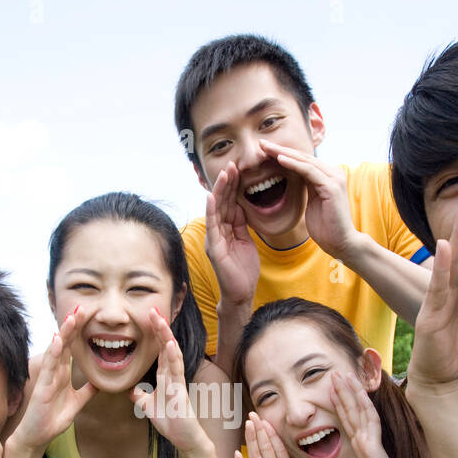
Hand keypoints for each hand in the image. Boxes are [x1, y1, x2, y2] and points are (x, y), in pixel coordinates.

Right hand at [11, 307, 94, 450]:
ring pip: (57, 351)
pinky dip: (53, 353)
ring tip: (71, 317)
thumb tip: (99, 383)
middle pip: (65, 344)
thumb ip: (86, 392)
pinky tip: (57, 339)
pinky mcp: (43, 388)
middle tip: (81, 306)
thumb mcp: (76, 404)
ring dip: (64, 333)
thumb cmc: (51, 420)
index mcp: (62, 374)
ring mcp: (48, 379)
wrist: (36, 438)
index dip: (79, 332)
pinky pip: (49, 368)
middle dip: (72, 325)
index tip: (88, 315)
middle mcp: (54, 372)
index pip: (72, 348)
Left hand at [130, 309, 209, 454]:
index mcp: (165, 376)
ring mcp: (178, 381)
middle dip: (160, 328)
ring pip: (172, 353)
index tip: (148, 316)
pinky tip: (169, 344)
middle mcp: (173, 374)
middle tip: (152, 309)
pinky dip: (172, 356)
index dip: (154, 333)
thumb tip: (131, 390)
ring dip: (166, 336)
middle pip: (166, 346)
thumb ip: (141, 396)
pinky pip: (177, 370)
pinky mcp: (180, 391)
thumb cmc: (171, 422)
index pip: (159, 350)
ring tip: (160, 319)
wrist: (184, 438)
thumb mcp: (148, 406)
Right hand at [205, 162, 260, 307]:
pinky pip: (212, 226)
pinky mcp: (214, 248)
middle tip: (232, 164)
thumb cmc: (243, 269)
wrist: (241, 293)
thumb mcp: (246, 241)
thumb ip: (241, 224)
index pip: (229, 203)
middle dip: (227, 183)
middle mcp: (217, 231)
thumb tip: (241, 206)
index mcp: (226, 229)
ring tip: (224, 173)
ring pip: (216, 210)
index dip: (233, 186)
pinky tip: (212, 196)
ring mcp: (214, 239)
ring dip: (220, 191)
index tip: (239, 169)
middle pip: (222, 202)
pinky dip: (211, 211)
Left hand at [259, 140, 358, 259]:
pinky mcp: (331, 186)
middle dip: (281, 149)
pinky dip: (293, 164)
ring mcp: (334, 178)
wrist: (340, 242)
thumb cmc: (325, 226)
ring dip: (283, 153)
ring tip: (266, 148)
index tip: (265, 150)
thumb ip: (307, 186)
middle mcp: (333, 172)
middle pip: (302, 157)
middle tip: (261, 143)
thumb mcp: (312, 201)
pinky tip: (280, 159)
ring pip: (304, 161)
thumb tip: (295, 176)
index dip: (284, 154)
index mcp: (328, 175)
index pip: (303, 160)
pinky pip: (308, 171)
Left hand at [330, 370, 415, 457]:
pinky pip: (369, 420)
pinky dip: (364, 405)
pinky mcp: (373, 445)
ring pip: (360, 409)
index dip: (341, 403)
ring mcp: (371, 439)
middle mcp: (366, 438)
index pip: (349, 419)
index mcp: (361, 444)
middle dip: (344, 390)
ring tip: (342, 374)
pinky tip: (359, 392)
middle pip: (353, 409)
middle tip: (335, 372)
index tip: (333, 389)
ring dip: (351, 391)